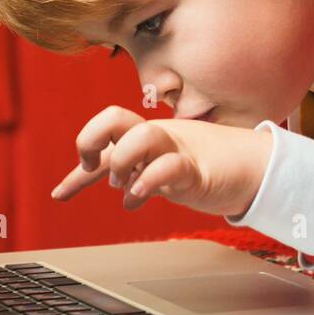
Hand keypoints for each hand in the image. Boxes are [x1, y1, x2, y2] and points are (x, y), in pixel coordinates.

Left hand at [52, 105, 273, 216]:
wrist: (253, 169)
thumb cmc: (205, 166)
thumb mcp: (160, 170)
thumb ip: (134, 173)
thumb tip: (109, 184)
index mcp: (148, 135)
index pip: (106, 134)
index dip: (79, 160)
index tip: (60, 194)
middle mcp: (158, 136)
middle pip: (114, 117)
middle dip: (91, 140)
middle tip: (97, 170)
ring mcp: (178, 149)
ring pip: (140, 135)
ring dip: (122, 162)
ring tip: (126, 186)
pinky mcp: (197, 169)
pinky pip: (168, 167)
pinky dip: (147, 183)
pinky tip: (139, 197)